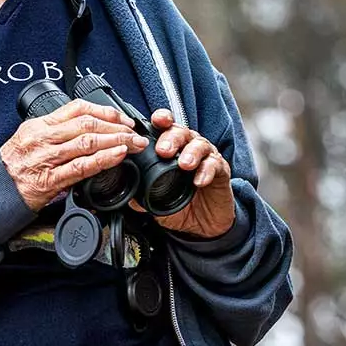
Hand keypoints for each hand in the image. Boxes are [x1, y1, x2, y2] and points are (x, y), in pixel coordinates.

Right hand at [0, 98, 148, 211]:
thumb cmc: (11, 168)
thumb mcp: (27, 140)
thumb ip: (53, 132)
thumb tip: (85, 129)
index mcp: (37, 125)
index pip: (76, 108)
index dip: (104, 111)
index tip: (121, 118)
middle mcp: (42, 138)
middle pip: (86, 124)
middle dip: (117, 127)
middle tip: (134, 133)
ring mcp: (45, 159)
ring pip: (87, 143)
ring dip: (116, 142)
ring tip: (133, 144)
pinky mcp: (49, 180)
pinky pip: (81, 166)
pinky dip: (103, 160)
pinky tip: (118, 156)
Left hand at [144, 109, 235, 238]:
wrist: (201, 224)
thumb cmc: (178, 205)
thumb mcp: (154, 200)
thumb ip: (139, 193)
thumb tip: (124, 189)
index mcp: (171, 149)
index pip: (165, 128)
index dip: (161, 120)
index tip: (155, 121)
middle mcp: (188, 148)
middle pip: (181, 132)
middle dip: (171, 138)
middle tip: (163, 151)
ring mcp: (206, 158)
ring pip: (200, 145)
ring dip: (191, 153)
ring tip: (184, 164)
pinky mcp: (221, 171)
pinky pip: (216, 165)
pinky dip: (207, 171)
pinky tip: (199, 180)